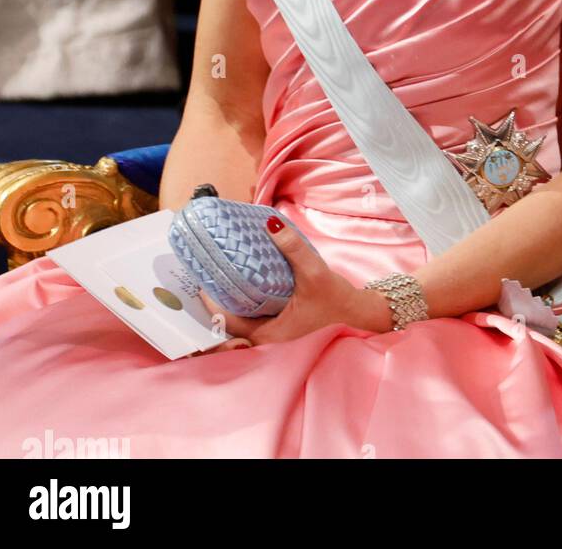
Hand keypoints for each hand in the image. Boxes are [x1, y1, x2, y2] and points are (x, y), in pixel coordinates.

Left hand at [190, 215, 392, 354]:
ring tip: (219, 269)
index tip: (199, 277)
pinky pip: (254, 311)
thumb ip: (293, 249)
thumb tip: (270, 224)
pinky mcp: (280, 323)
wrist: (362, 316)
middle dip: (217, 295)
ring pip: (242, 314)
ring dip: (231, 295)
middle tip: (205, 268)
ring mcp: (273, 332)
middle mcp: (265, 338)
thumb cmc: (338, 302)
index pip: (226, 320)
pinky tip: (244, 276)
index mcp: (267, 335)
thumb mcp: (315, 274)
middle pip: (230, 318)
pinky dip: (246, 295)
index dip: (210, 300)